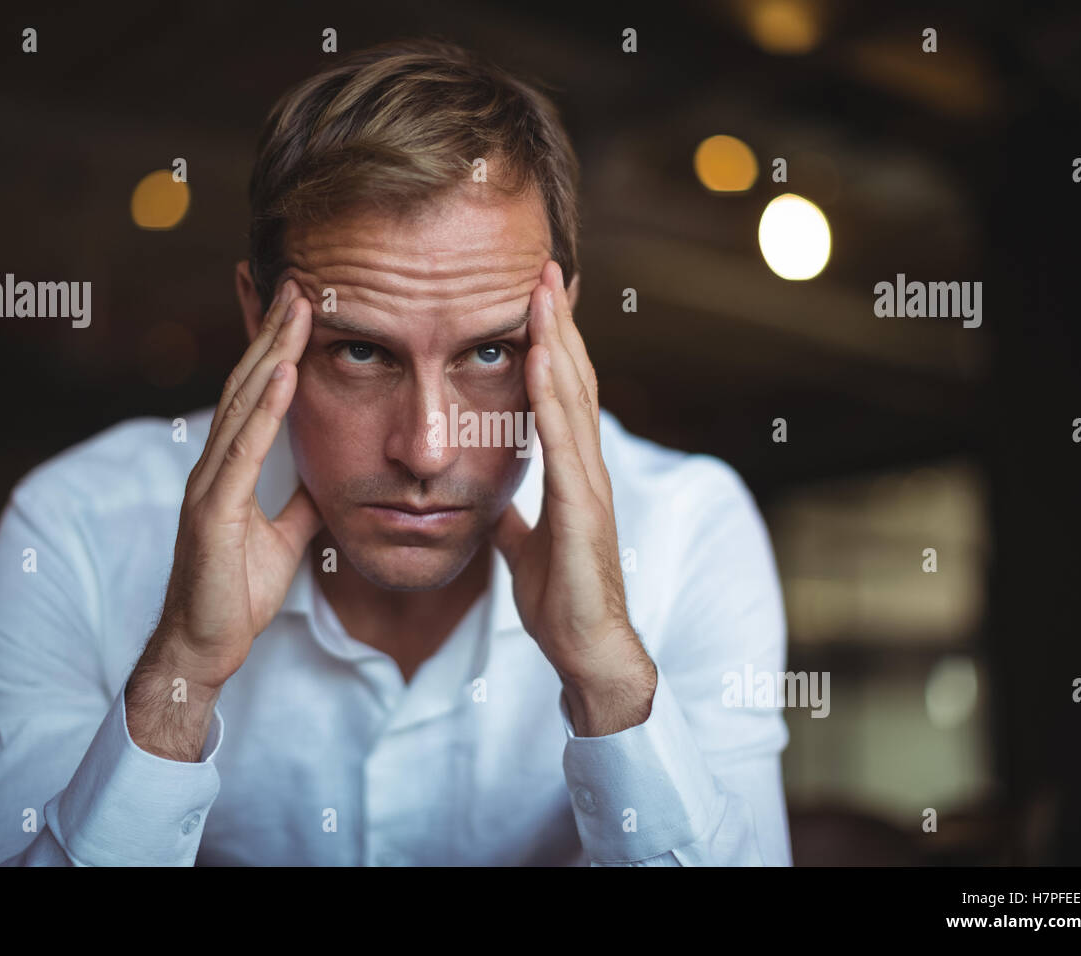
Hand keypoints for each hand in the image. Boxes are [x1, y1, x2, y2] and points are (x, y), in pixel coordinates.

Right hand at [155, 278, 323, 692]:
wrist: (203, 648)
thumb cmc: (235, 593)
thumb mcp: (284, 538)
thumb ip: (300, 501)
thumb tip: (328, 478)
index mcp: (230, 467)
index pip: (255, 395)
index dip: (274, 348)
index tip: (300, 306)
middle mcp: (214, 465)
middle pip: (247, 383)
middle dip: (273, 331)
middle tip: (302, 280)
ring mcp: (209, 484)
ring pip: (243, 403)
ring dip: (271, 351)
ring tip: (298, 305)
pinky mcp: (211, 510)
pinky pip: (243, 450)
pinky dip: (264, 408)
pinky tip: (283, 372)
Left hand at [491, 261, 654, 731]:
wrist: (586, 649)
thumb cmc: (560, 599)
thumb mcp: (525, 548)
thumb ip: (514, 517)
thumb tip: (491, 505)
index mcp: (573, 473)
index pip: (561, 395)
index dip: (549, 345)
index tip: (533, 300)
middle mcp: (586, 468)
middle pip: (572, 380)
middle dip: (556, 324)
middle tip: (544, 268)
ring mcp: (588, 485)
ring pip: (573, 397)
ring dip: (556, 340)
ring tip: (543, 290)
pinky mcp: (581, 508)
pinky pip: (562, 441)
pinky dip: (551, 395)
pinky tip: (538, 357)